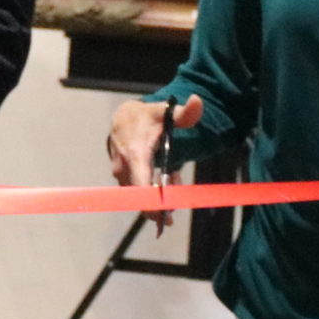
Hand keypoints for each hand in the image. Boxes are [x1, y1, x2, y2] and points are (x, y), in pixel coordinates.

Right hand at [108, 95, 201, 228]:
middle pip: (138, 195)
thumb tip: (197, 101)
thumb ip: (184, 113)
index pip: (140, 182)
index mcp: (135, 153)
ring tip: (172, 201)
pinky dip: (151, 194)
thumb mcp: (164, 112)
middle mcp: (124, 166)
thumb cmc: (146, 116)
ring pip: (138, 195)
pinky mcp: (123, 178)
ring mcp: (121, 174)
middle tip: (172, 217)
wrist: (123, 118)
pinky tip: (167, 192)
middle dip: (155, 207)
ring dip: (155, 200)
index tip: (162, 212)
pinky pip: (138, 191)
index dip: (149, 200)